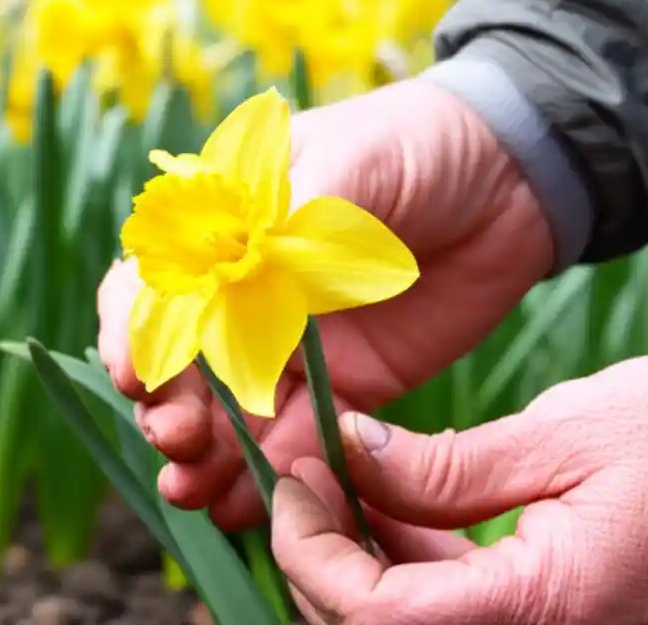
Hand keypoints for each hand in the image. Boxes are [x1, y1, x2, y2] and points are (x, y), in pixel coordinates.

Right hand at [97, 79, 553, 528]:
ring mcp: (289, 345)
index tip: (138, 377)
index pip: (153, 285)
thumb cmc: (414, 142)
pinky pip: (296, 439)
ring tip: (192, 491)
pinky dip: (268, 475)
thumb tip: (229, 265)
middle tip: (177, 440)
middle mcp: (243, 293)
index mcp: (222, 228)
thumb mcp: (347, 159)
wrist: (515, 176)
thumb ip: (286, 214)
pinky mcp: (344, 388)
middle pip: (179, 364)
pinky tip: (241, 506)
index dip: (132, 333)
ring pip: (227, 414)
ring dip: (201, 456)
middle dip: (167, 408)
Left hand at [272, 350, 647, 624]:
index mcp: (546, 610)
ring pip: (410, 623)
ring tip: (343, 472)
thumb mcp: (566, 434)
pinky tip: (395, 496)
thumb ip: (444, 465)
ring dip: (358, 557)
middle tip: (308, 470)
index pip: (374, 618)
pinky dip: (408, 560)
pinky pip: (455, 608)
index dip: (310, 550)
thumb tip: (348, 452)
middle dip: (320, 556)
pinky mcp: (555, 618)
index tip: (295, 477)